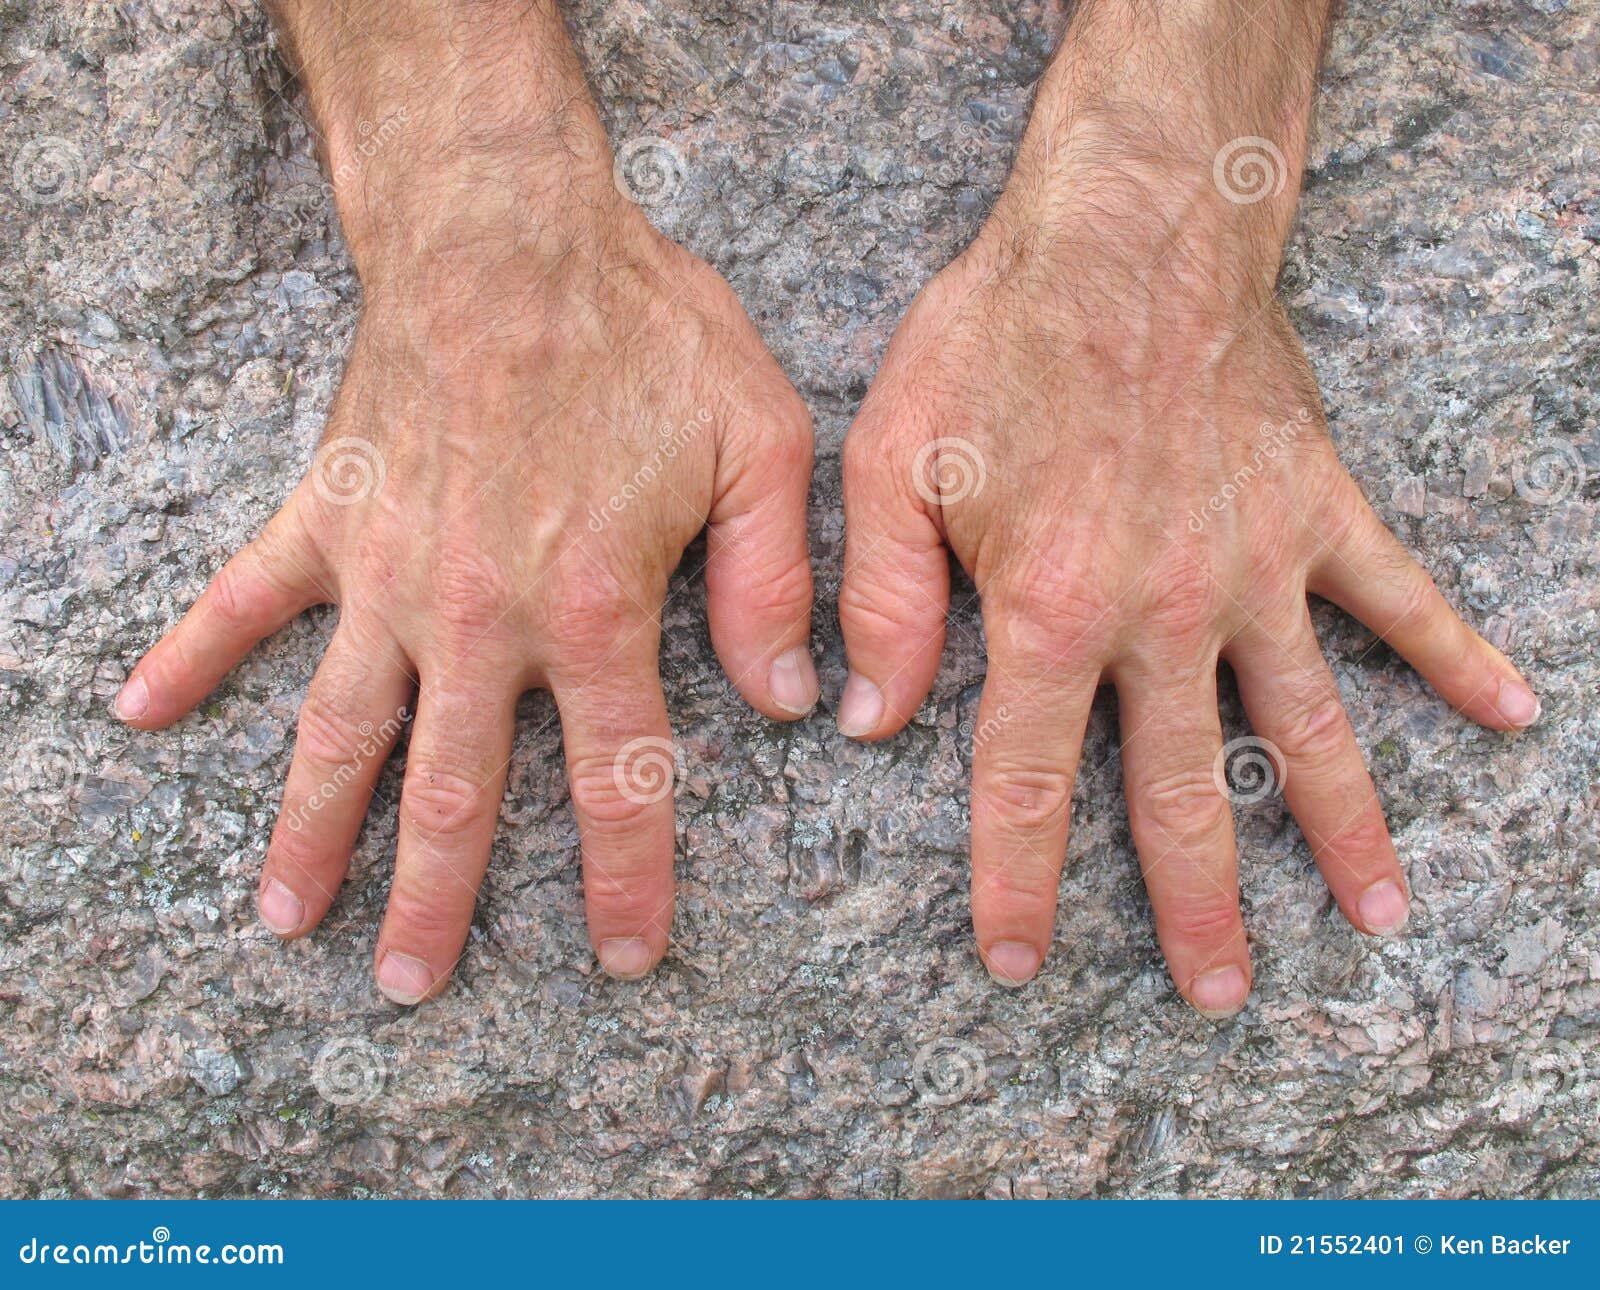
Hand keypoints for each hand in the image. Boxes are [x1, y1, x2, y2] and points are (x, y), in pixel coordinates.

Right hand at [113, 1, 815, 1001]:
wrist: (511, 231)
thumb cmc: (644, 329)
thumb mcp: (759, 440)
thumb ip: (772, 583)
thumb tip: (790, 701)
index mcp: (594, 607)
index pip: (619, 780)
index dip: (625, 879)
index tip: (620, 959)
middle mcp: (481, 615)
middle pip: (454, 792)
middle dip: (434, 901)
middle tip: (408, 987)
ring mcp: (392, 573)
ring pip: (341, 730)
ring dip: (313, 830)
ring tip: (286, 918)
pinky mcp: (330, 517)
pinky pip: (245, 597)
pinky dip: (191, 653)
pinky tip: (138, 712)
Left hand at [836, 0, 1538, 1013]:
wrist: (1126, 230)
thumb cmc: (996, 339)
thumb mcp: (893, 462)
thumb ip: (886, 605)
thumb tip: (869, 721)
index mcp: (1051, 615)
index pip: (1028, 786)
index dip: (1018, 884)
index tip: (1018, 964)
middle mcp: (1166, 617)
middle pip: (1182, 794)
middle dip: (1197, 906)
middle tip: (1218, 997)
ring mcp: (1257, 570)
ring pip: (1309, 728)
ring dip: (1345, 830)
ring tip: (1377, 920)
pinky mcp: (1319, 513)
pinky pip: (1400, 598)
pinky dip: (1455, 653)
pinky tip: (1513, 713)